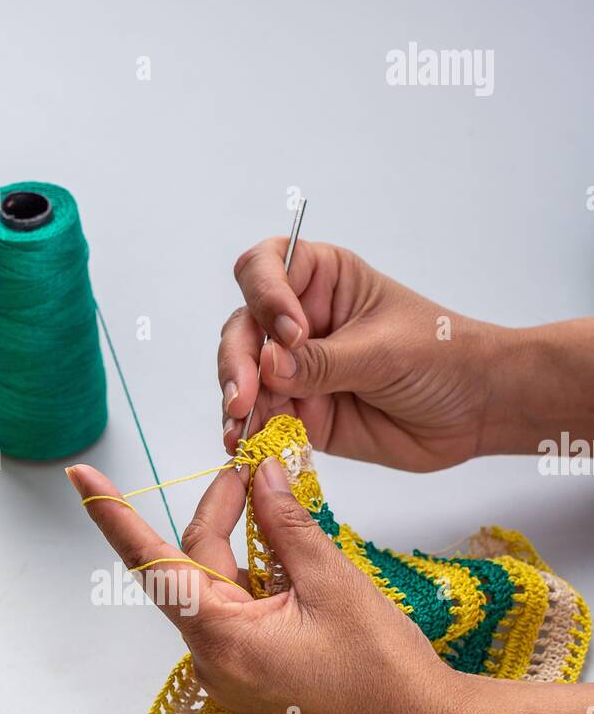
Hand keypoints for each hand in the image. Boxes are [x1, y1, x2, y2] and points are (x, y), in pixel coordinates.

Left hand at [67, 456, 454, 713]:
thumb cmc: (383, 667)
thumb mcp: (333, 581)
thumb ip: (286, 523)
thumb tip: (262, 474)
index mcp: (222, 637)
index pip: (153, 561)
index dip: (112, 515)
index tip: (79, 476)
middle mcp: (211, 662)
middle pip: (196, 568)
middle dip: (224, 514)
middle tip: (260, 468)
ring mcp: (227, 676)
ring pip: (219, 591)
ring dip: (246, 552)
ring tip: (288, 520)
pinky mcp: (247, 681)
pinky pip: (236, 618)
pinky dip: (257, 585)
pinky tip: (297, 576)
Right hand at [219, 239, 499, 471]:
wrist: (475, 410)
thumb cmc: (442, 356)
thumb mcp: (384, 352)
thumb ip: (324, 361)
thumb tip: (268, 365)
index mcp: (322, 281)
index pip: (266, 268)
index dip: (265, 295)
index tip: (291, 333)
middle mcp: (300, 321)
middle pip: (243, 328)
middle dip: (238, 362)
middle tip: (245, 397)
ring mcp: (297, 370)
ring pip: (245, 378)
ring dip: (238, 403)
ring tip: (240, 431)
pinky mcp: (302, 413)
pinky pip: (263, 419)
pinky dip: (251, 433)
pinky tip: (246, 446)